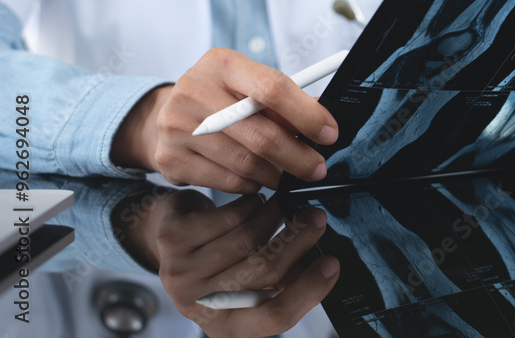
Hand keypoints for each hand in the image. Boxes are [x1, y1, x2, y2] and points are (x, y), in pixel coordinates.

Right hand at [112, 48, 337, 192]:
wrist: (165, 116)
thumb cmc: (222, 99)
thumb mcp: (248, 85)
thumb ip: (283, 101)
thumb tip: (323, 127)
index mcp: (222, 64)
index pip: (273, 88)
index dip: (307, 115)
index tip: (330, 134)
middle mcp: (194, 90)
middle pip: (262, 135)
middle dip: (299, 157)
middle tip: (317, 168)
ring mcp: (177, 126)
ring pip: (247, 164)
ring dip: (277, 175)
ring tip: (287, 174)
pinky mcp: (170, 158)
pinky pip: (228, 182)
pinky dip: (252, 184)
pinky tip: (258, 178)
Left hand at [118, 190, 339, 337]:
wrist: (170, 240)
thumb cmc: (221, 264)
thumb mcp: (251, 285)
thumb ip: (283, 281)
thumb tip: (321, 265)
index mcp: (227, 326)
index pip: (275, 316)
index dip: (309, 290)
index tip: (332, 264)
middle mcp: (201, 305)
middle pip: (264, 271)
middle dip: (298, 239)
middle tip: (318, 218)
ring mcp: (182, 274)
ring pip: (248, 238)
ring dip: (276, 215)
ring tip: (287, 204)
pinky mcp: (174, 240)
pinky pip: (227, 216)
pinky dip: (250, 204)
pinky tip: (255, 201)